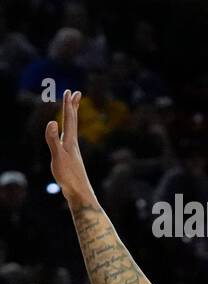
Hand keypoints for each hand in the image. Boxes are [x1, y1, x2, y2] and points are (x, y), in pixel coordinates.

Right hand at [44, 89, 95, 206]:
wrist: (79, 192)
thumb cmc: (68, 176)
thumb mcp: (57, 156)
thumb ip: (52, 139)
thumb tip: (51, 121)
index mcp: (70, 141)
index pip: (69, 119)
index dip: (68, 105)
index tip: (70, 91)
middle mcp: (73, 143)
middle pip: (74, 121)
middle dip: (73, 106)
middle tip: (76, 93)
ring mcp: (73, 150)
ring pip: (72, 129)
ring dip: (72, 117)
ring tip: (72, 109)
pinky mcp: (71, 158)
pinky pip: (69, 138)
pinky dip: (67, 130)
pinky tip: (66, 134)